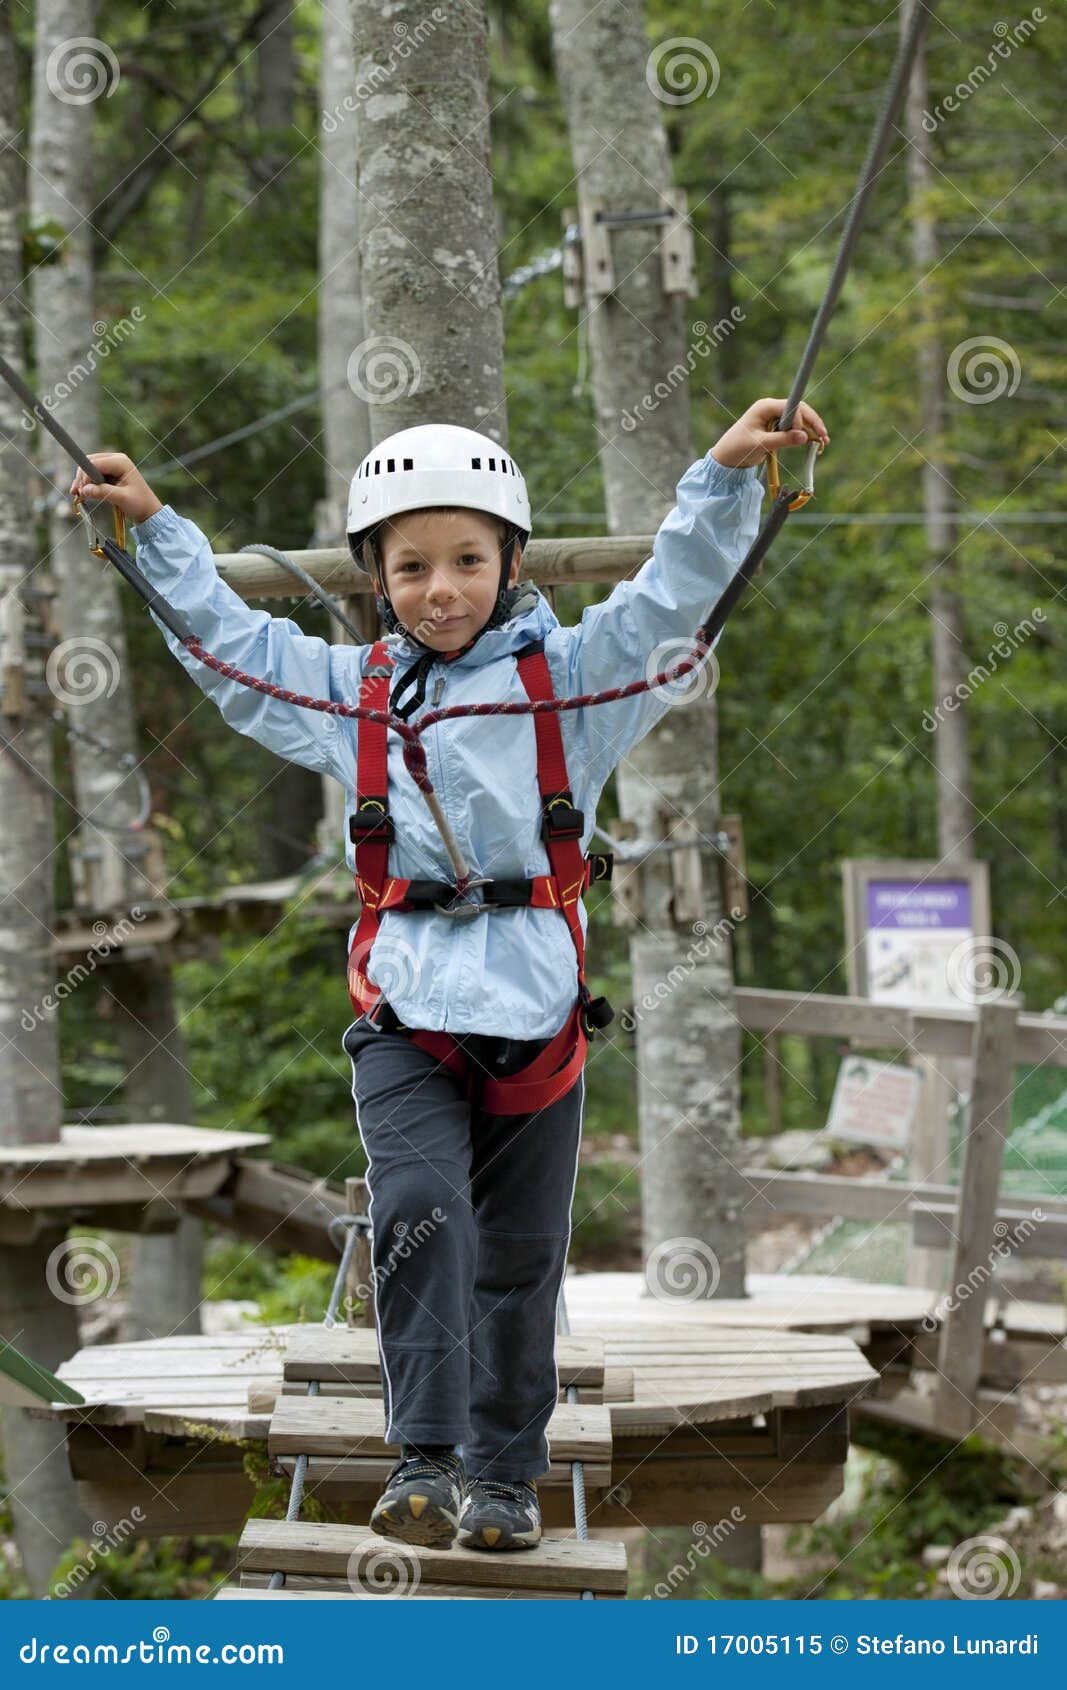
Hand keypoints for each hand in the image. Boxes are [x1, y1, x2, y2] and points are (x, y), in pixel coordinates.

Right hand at [68, 452, 163, 525]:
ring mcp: (112, 466)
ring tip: (77, 495)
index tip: (83, 490)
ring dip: (82, 481)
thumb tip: (84, 490)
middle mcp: (116, 460)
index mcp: (121, 462)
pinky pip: (92, 475)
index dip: (85, 475)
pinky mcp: (109, 473)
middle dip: (82, 478)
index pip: (94, 462)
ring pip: (88, 468)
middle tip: (79, 494)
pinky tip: (81, 493)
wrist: (148, 510)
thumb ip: (103, 492)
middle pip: (89, 462)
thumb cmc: (139, 504)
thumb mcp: (122, 498)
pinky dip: (86, 483)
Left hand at [711, 397, 829, 469]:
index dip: (801, 419)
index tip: (803, 434)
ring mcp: (775, 417)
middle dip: (813, 422)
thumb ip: (781, 440)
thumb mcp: (760, 445)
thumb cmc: (738, 448)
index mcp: (765, 406)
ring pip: (800, 419)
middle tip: (824, 437)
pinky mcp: (777, 428)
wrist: (726, 458)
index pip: (791, 406)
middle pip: (799, 410)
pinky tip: (815, 442)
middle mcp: (772, 408)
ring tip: (824, 441)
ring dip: (811, 429)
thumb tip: (804, 437)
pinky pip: (795, 428)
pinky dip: (804, 435)